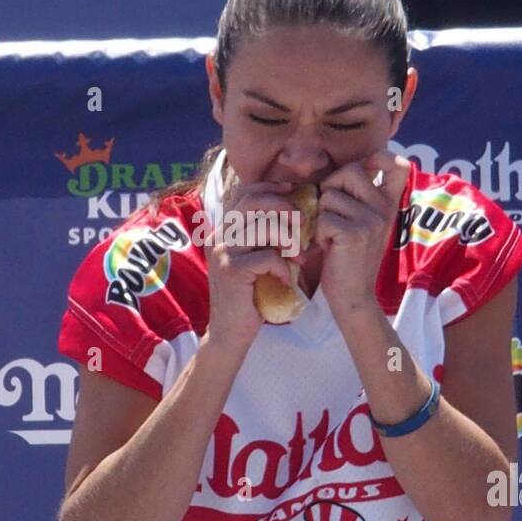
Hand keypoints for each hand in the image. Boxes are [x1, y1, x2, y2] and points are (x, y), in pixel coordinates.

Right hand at [204, 178, 296, 350]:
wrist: (230, 333)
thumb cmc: (250, 295)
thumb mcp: (257, 259)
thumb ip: (268, 237)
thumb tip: (298, 213)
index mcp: (224, 230)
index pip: (245, 193)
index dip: (270, 187)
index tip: (291, 191)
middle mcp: (219, 236)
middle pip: (253, 201)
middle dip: (284, 206)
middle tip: (302, 223)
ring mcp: (223, 252)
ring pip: (264, 226)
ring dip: (289, 239)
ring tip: (298, 257)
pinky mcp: (231, 271)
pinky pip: (267, 256)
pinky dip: (282, 266)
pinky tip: (283, 279)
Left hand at [316, 150, 411, 317]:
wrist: (353, 295)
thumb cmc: (349, 257)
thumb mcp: (362, 223)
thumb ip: (357, 198)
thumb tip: (340, 172)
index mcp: (388, 204)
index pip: (399, 165)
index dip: (382, 157)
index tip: (369, 168)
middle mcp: (384, 208)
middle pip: (350, 170)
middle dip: (331, 187)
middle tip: (332, 213)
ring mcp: (371, 220)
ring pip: (330, 196)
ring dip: (322, 216)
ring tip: (332, 236)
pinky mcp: (354, 233)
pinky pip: (323, 217)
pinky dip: (319, 233)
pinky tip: (329, 247)